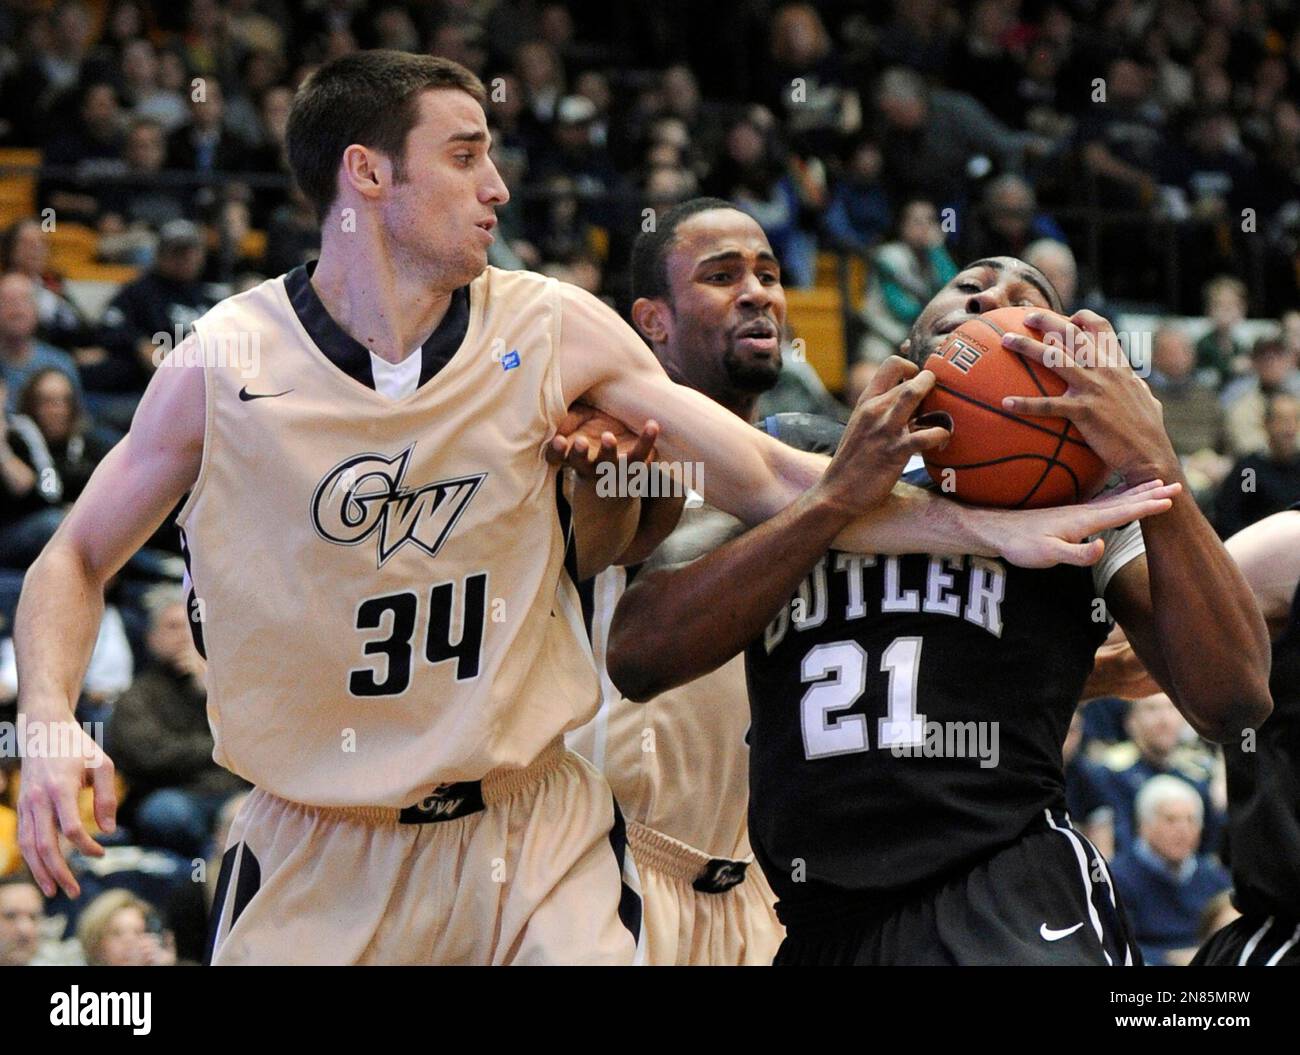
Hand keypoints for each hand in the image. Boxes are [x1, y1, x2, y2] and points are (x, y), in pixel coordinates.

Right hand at [17, 723, 116, 896]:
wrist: (43, 730)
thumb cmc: (78, 748)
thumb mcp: (102, 765)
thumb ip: (106, 797)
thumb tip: (108, 830)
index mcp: (60, 788)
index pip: (70, 829)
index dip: (86, 846)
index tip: (102, 853)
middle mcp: (38, 799)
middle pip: (44, 845)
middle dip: (59, 872)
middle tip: (73, 893)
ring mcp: (26, 804)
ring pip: (28, 846)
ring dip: (40, 871)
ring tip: (54, 891)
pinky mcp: (22, 806)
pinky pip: (23, 838)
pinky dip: (30, 858)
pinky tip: (41, 872)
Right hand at [547, 403, 660, 480]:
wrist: (616, 480)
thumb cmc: (591, 440)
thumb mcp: (576, 429)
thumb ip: (569, 422)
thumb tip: (561, 425)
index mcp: (572, 457)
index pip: (556, 457)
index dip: (556, 451)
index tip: (559, 441)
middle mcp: (590, 466)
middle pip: (581, 463)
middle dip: (580, 453)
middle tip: (581, 443)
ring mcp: (612, 469)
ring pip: (611, 462)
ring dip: (608, 451)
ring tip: (608, 437)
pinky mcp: (635, 467)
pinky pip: (641, 455)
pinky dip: (647, 440)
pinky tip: (652, 425)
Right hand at [814, 355, 950, 517]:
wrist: (836, 494)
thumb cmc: (854, 463)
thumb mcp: (862, 428)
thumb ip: (882, 412)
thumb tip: (912, 406)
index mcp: (866, 401)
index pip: (892, 364)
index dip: (914, 366)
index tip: (922, 382)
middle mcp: (874, 410)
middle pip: (909, 378)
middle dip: (933, 384)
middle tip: (945, 399)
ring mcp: (884, 430)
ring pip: (912, 394)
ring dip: (933, 393)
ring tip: (947, 408)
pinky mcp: (894, 452)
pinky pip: (924, 436)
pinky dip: (940, 434)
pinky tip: (943, 439)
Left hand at [987, 479, 1180, 567]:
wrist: (997, 531)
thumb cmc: (1020, 545)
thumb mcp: (1047, 555)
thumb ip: (1075, 554)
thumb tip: (1101, 546)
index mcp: (1083, 520)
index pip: (1122, 511)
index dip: (1147, 506)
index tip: (1171, 500)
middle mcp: (1084, 511)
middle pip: (1125, 500)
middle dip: (1151, 493)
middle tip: (1179, 484)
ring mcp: (1078, 511)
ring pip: (1117, 498)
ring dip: (1139, 491)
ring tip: (1160, 484)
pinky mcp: (1072, 515)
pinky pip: (1105, 501)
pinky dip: (1120, 495)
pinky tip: (1123, 493)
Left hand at [1000, 310, 1178, 485]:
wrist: (1150, 453)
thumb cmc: (1147, 430)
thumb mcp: (1145, 397)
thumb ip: (1134, 384)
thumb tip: (1134, 381)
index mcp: (1118, 364)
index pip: (1102, 328)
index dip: (1083, 318)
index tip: (1066, 317)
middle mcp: (1105, 369)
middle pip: (1072, 334)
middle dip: (1047, 320)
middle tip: (1026, 315)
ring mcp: (1093, 388)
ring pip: (1054, 358)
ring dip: (1027, 347)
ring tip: (1005, 341)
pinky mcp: (1083, 411)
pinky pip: (1047, 405)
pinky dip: (1025, 404)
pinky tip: (1006, 403)